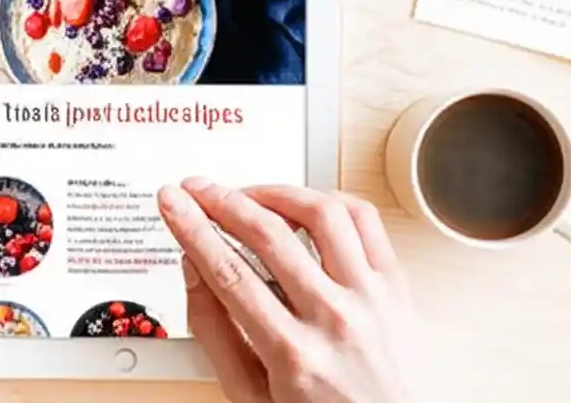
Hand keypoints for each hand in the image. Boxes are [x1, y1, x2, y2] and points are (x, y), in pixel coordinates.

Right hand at [158, 181, 417, 402]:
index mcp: (294, 354)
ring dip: (275, 192)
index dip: (193, 229)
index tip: (173, 204)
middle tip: (198, 189)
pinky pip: (366, 220)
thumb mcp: (252, 395)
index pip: (229, 272)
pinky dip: (330, 199)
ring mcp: (372, 298)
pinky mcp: (397, 286)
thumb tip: (194, 270)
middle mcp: (336, 320)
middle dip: (222, 202)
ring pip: (321, 214)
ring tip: (248, 193)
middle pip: (269, 236)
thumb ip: (216, 333)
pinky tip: (305, 203)